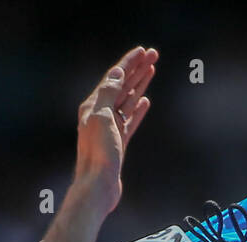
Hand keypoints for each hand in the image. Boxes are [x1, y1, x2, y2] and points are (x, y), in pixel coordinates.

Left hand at [73, 46, 157, 215]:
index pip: (114, 77)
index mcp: (93, 105)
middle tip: (153, 54)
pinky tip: (145, 101)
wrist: (98, 186)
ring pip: (128, 100)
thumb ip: (109, 93)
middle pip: (122, 86)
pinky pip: (130, 119)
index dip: (129, 63)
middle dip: (137, 69)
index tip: (143, 51)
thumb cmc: (98, 154)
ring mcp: (111, 128)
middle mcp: (100, 114)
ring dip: (139, 84)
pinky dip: (138, 109)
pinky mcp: (119, 142)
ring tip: (151, 70)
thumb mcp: (101, 118)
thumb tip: (117, 73)